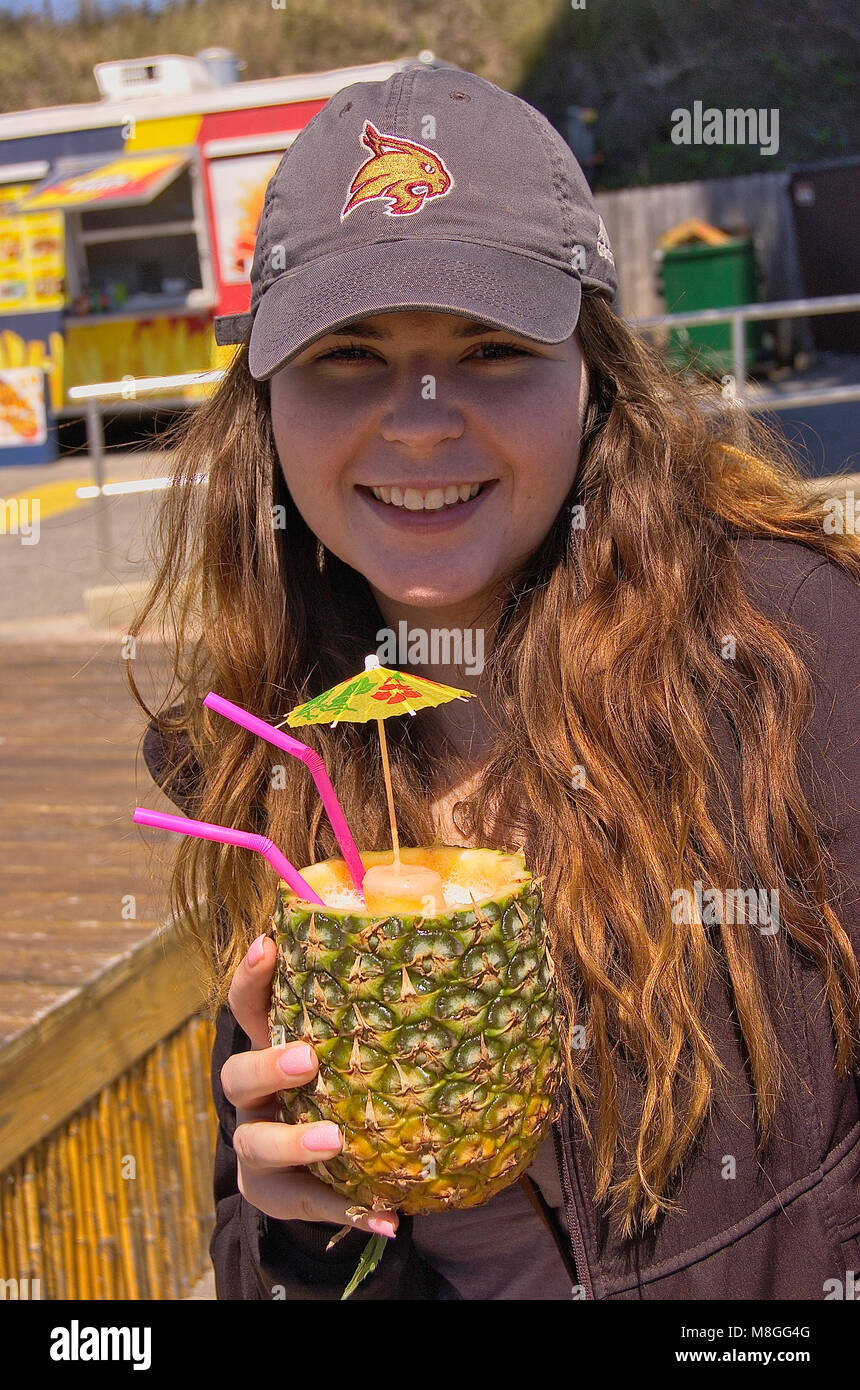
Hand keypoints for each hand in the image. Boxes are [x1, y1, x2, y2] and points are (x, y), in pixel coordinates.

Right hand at [221, 933, 397, 1240]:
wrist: (329, 1165)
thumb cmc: (351, 1083)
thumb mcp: (354, 1046)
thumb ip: (377, 1014)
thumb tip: (456, 958)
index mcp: (273, 1047)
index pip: (248, 1006)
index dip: (250, 977)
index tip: (267, 944)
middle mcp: (256, 1096)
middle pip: (235, 1076)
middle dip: (267, 1065)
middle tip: (308, 1059)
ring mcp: (258, 1145)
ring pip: (255, 1145)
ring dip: (295, 1141)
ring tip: (337, 1140)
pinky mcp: (274, 1192)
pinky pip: (301, 1204)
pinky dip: (344, 1210)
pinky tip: (388, 1216)